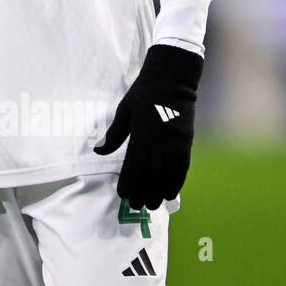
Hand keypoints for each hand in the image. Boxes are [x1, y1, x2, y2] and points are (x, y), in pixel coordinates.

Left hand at [94, 44, 201, 209]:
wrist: (173, 80)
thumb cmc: (144, 93)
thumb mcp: (124, 110)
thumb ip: (114, 133)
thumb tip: (98, 151)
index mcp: (142, 133)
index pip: (134, 164)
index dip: (129, 182)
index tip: (122, 194)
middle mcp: (160, 141)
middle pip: (151, 173)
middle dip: (143, 191)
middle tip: (136, 205)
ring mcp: (176, 143)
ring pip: (167, 174)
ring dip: (159, 191)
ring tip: (152, 205)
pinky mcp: (187, 142)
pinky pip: (182, 167)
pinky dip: (177, 182)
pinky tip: (171, 193)